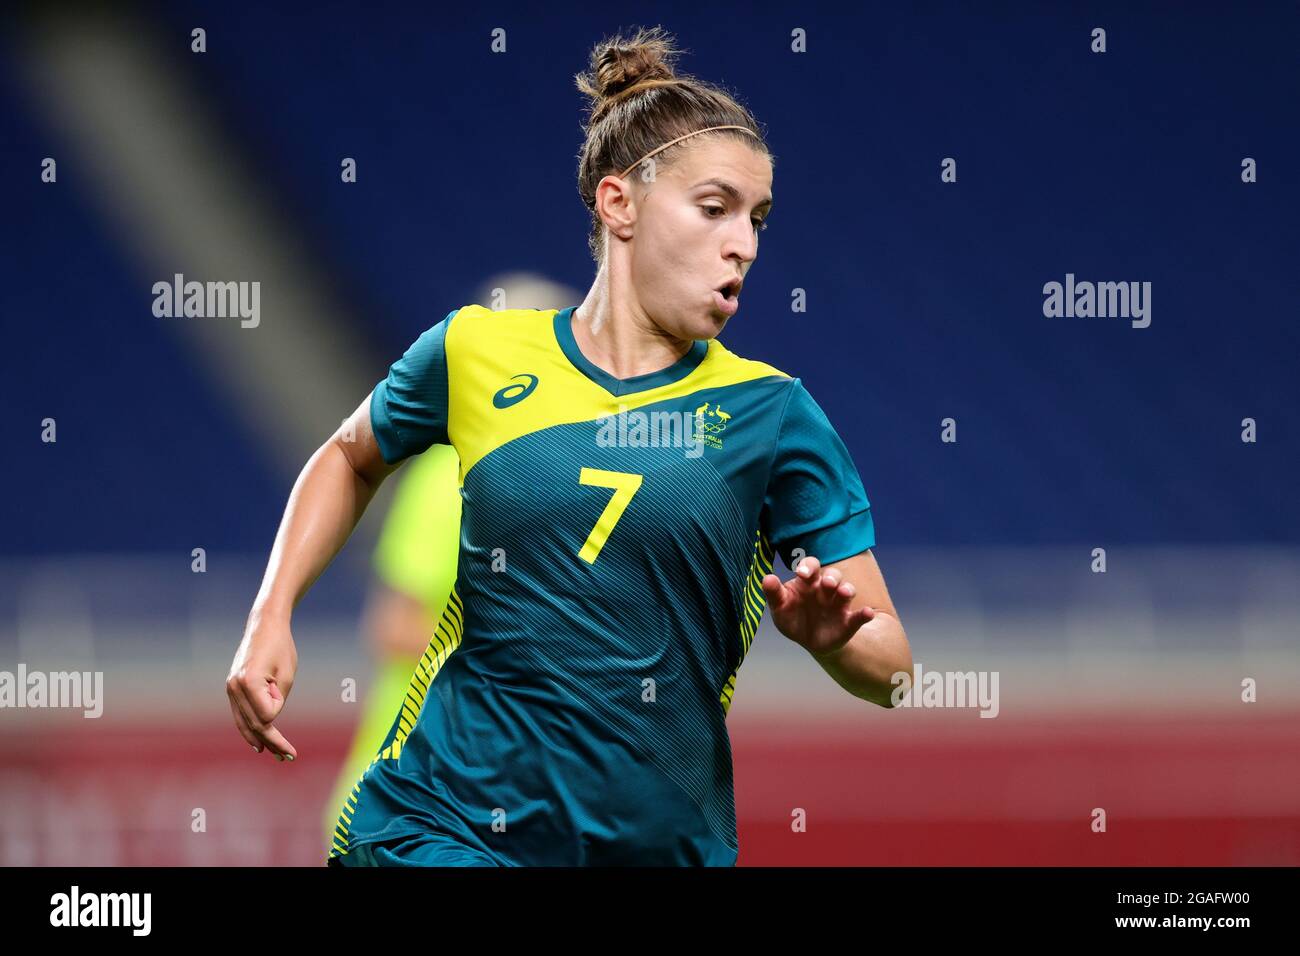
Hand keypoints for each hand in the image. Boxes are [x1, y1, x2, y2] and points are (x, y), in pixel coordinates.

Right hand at [226, 606, 298, 760]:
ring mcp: (231, 688)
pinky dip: (249, 729)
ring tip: (276, 755)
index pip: (265, 716)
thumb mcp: (286, 674)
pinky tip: (258, 743)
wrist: (265, 626)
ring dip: (259, 740)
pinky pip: (240, 715)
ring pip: (244, 723)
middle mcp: (235, 687)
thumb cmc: (281, 647)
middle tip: (289, 757)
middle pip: (253, 725)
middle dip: (271, 743)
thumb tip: (268, 720)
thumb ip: (277, 700)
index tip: (288, 715)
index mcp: (248, 681)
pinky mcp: (233, 688)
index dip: (278, 720)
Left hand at [760, 555, 876, 656]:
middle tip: (827, 583)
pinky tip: (867, 613)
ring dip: (847, 590)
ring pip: (847, 590)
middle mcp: (826, 589)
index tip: (802, 573)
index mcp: (808, 582)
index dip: (808, 567)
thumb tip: (766, 578)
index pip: (811, 566)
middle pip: (833, 575)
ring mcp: (839, 604)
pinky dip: (865, 614)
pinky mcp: (849, 621)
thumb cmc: (792, 618)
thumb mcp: (780, 607)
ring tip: (844, 594)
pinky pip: (859, 616)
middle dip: (831, 577)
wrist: (808, 641)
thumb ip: (774, 593)